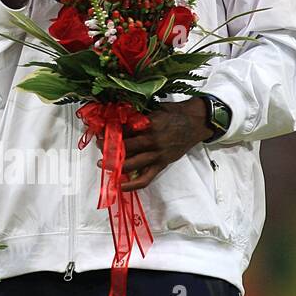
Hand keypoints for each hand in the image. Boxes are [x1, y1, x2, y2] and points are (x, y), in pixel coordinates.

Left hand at [96, 97, 211, 191]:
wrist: (196, 122)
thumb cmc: (175, 113)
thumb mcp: (154, 109)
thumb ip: (136, 116)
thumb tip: (116, 120)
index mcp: (149, 125)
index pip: (123, 131)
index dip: (109, 132)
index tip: (99, 131)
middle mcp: (152, 141)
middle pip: (124, 148)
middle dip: (108, 147)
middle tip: (99, 144)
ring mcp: (157, 155)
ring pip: (131, 164)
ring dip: (114, 165)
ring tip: (102, 163)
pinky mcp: (162, 164)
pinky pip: (145, 178)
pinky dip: (131, 184)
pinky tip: (119, 185)